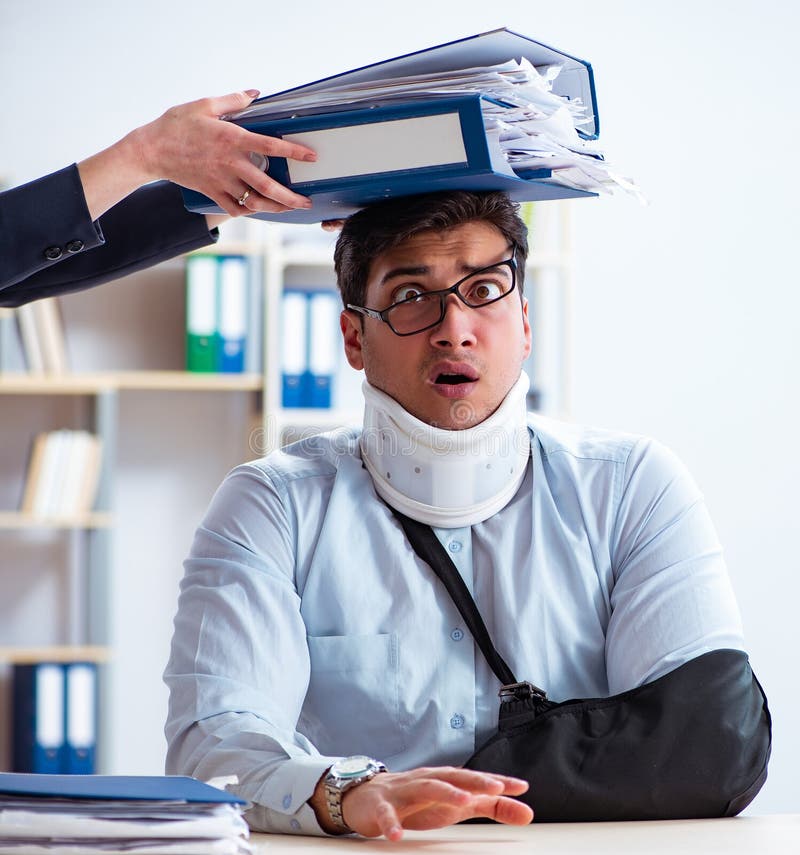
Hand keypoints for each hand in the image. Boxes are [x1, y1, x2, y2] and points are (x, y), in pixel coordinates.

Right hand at [129, 90, 316, 215]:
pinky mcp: (212, 192)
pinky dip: (249, 211)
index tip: (312, 157)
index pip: (271, 147)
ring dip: (275, 208)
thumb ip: (233, 101)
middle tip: (307, 202)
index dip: (294, 152)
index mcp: (232, 139)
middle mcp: (230, 163)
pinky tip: (260, 209)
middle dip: (291, 197)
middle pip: (267, 185)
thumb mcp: (204, 105)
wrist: (150, 149)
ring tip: (290, 209)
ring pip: (254, 201)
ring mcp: (221, 181)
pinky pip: (235, 208)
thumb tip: (255, 94)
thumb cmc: (176, 124)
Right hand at [328, 766, 532, 840]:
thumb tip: (527, 813)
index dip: (496, 781)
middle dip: (475, 781)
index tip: (521, 787)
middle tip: (497, 787)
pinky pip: (386, 814)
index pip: (474, 778)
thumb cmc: (419, 800)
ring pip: (425, 787)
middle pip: (453, 777)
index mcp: (445, 779)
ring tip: (462, 801)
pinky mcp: (382, 806)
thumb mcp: (457, 804)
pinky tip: (397, 835)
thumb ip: (492, 807)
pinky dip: (391, 823)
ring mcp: (404, 791)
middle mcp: (427, 780)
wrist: (369, 796)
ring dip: (444, 792)